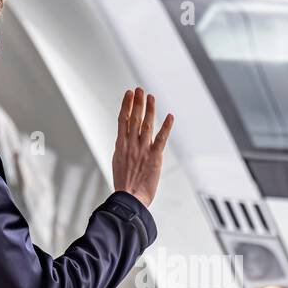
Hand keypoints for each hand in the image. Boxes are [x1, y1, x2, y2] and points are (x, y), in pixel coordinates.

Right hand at [112, 87, 172, 209]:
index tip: (128, 94)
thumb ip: (122, 150)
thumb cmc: (124, 186)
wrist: (128, 199)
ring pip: (147, 125)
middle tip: (139, 89)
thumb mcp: (118, 164)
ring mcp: (142, 150)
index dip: (126, 106)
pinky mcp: (154, 157)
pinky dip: (166, 127)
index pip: (123, 120)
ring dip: (149, 109)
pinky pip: (161, 139)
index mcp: (120, 146)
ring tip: (151, 96)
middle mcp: (131, 145)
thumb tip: (122, 141)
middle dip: (137, 102)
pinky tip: (170, 116)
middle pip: (134, 118)